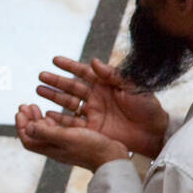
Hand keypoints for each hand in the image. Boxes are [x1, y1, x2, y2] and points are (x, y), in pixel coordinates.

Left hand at [16, 103, 130, 170]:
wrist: (112, 158)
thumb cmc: (91, 148)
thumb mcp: (67, 137)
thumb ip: (46, 132)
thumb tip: (26, 127)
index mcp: (50, 148)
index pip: (27, 138)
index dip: (20, 125)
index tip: (20, 110)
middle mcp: (55, 147)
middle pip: (34, 134)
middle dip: (27, 119)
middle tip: (25, 105)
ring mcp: (65, 145)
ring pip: (45, 131)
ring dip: (38, 118)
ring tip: (35, 105)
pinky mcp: (74, 141)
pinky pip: (57, 130)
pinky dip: (52, 120)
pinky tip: (53, 112)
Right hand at [36, 57, 169, 157]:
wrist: (153, 131)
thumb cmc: (147, 106)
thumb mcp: (132, 86)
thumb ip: (112, 75)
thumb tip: (93, 61)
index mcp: (105, 84)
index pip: (84, 72)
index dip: (69, 66)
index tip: (55, 60)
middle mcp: (96, 97)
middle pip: (72, 87)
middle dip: (56, 81)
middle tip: (41, 76)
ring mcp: (93, 113)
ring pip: (68, 103)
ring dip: (54, 97)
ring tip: (39, 91)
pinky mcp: (92, 129)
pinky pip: (72, 123)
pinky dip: (59, 119)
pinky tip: (47, 115)